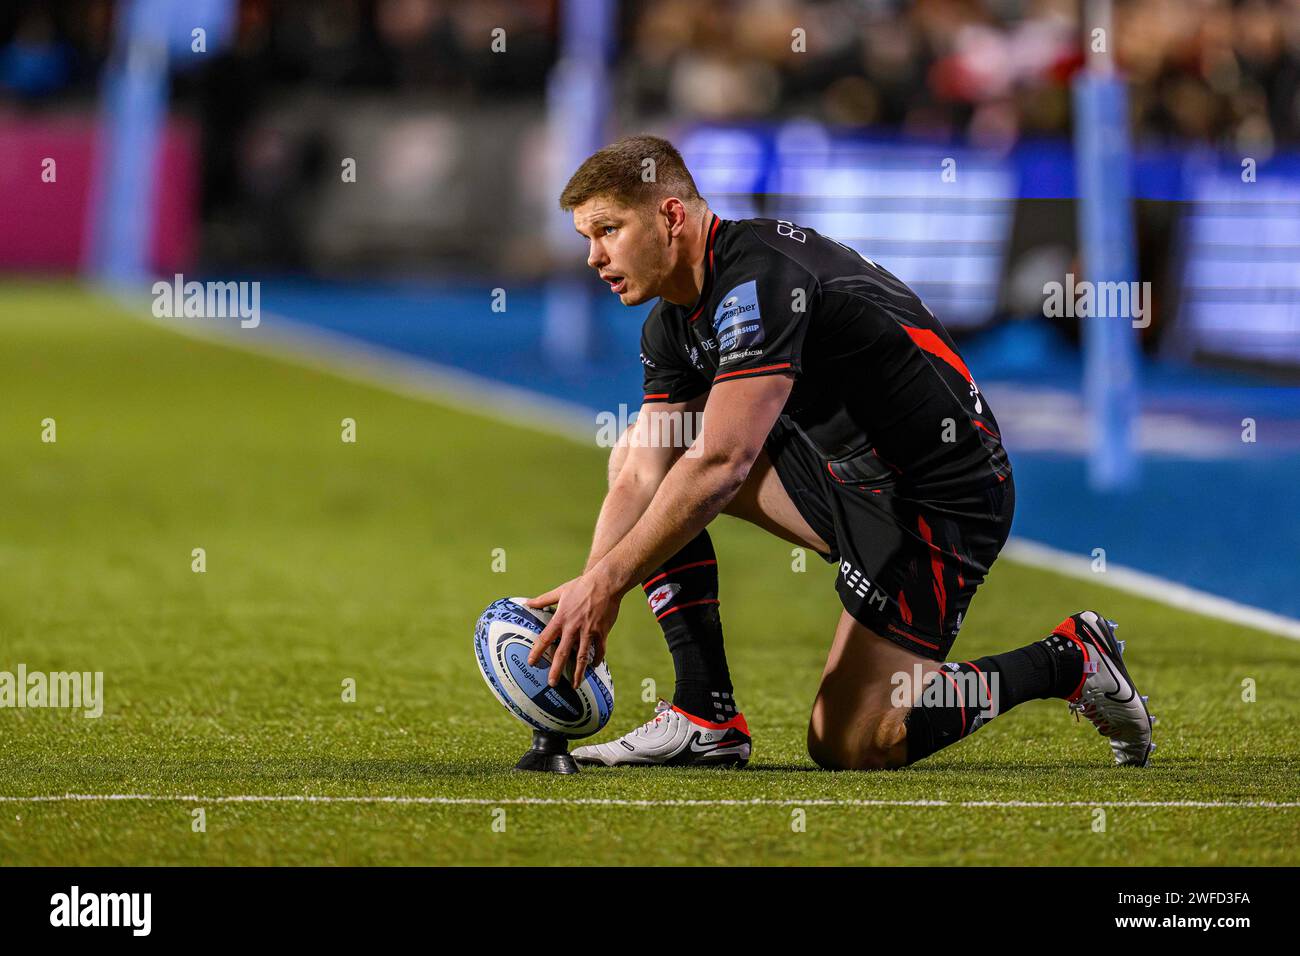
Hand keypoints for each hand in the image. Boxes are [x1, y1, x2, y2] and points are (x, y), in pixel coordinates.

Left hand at [525, 571, 620, 688]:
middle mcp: (573, 627)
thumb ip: (543, 600)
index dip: (537, 651)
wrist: (605, 582)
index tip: (531, 662)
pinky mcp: (601, 632)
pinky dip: (597, 659)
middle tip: (551, 683)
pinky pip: (599, 650)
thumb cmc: (582, 585)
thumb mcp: (561, 591)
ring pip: (582, 656)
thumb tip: (527, 602)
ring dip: (578, 672)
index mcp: (561, 618)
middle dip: (556, 670)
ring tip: (576, 684)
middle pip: (562, 653)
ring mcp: (588, 631)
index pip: (545, 638)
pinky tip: (594, 666)